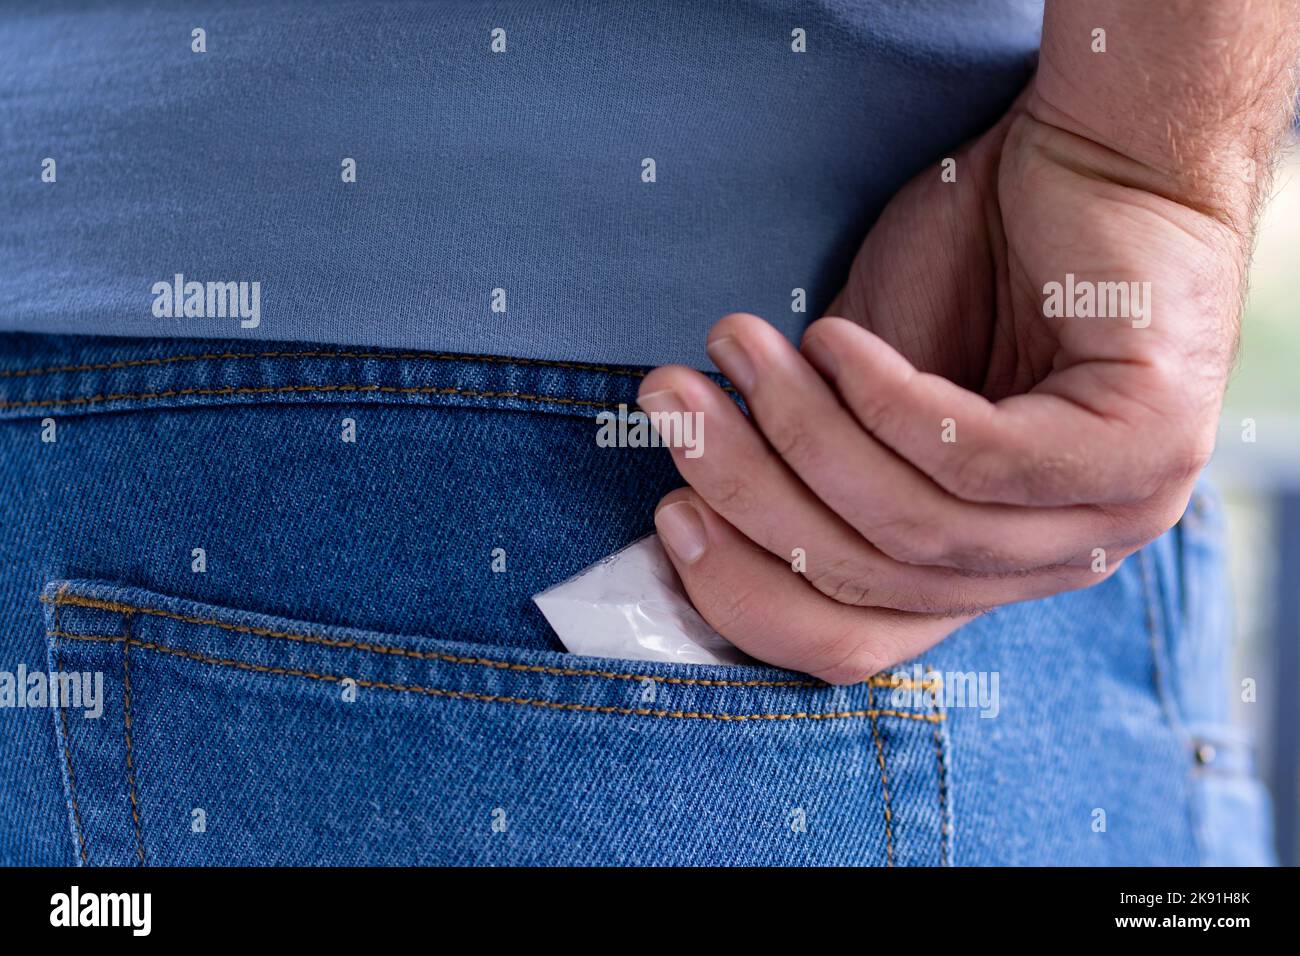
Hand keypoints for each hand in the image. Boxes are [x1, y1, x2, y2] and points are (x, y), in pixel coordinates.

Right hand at [638, 90, 1250, 683]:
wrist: (1095, 150)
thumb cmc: (974, 264)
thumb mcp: (860, 388)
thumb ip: (806, 464)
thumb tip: (687, 519)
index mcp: (981, 567)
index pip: (853, 642)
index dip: (746, 594)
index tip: (668, 511)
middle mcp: (1049, 564)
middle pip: (873, 586)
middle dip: (751, 495)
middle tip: (675, 402)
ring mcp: (1112, 517)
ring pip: (918, 528)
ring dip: (803, 435)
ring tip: (742, 350)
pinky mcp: (1146, 449)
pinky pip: (980, 462)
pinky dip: (887, 404)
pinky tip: (835, 343)